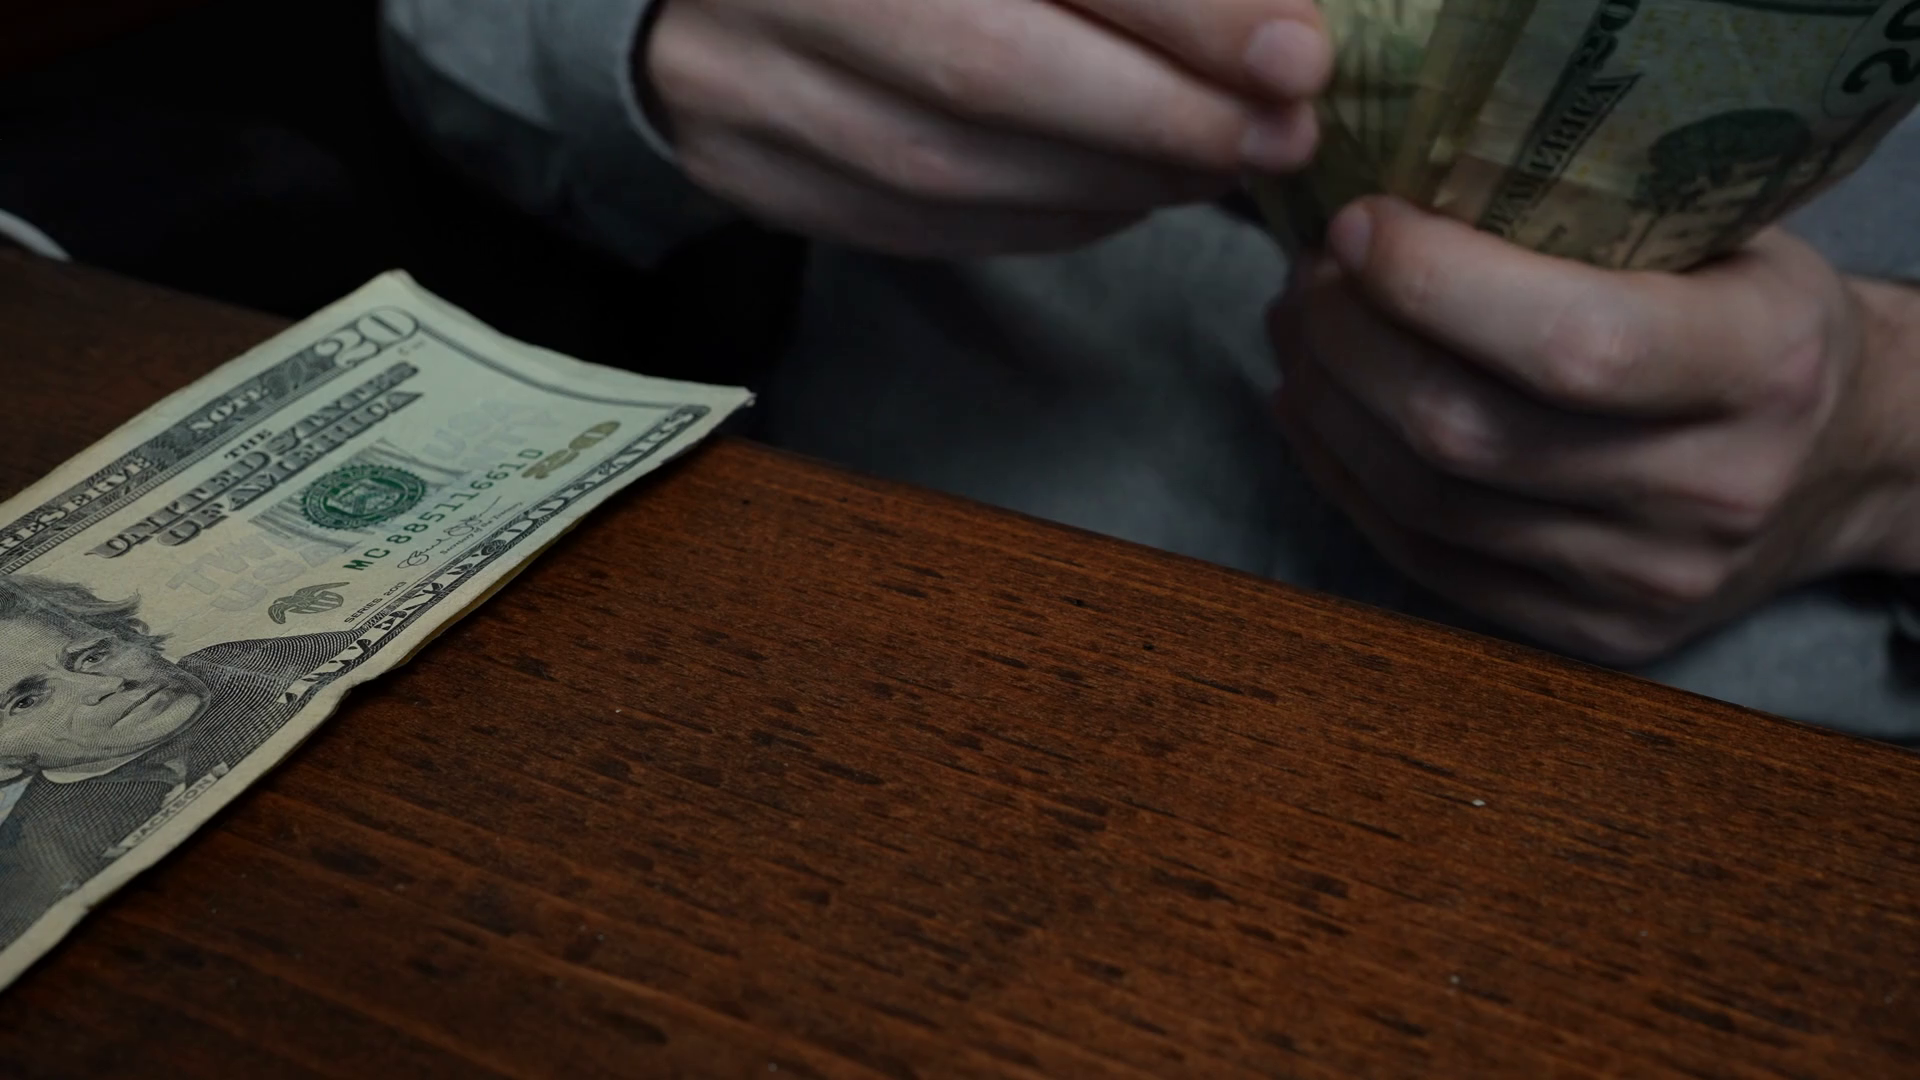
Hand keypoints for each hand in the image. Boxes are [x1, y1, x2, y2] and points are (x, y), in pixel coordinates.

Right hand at [642, 0, 1330, 255]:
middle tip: (1283, 132)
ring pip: (949, 171)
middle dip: (1159, 117)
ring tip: (1223, 163)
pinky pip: (914, 225)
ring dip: (1113, 180)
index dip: (1174, 7)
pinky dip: (1041, 219)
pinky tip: (1125, 196)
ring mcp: (745, 91)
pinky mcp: (750, 176)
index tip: (1295, 48)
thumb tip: (1257, 7)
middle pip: (985, 73)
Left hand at [1269, 198, 1919, 665]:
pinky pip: (1427, 562)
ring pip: (1429, 506)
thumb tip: (1387, 210)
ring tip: (1299, 337)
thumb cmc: (1761, 325)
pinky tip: (1317, 415)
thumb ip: (1580, 229)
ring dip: (1331, 412)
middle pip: (1469, 434)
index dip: (1434, 285)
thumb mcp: (1723, 243)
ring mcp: (1648, 581)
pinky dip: (1348, 482)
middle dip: (1352, 345)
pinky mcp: (1593, 635)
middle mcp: (1711, 489)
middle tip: (1308, 282)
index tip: (1357, 229)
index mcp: (1762, 365)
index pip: (1571, 343)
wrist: (1848, 465)